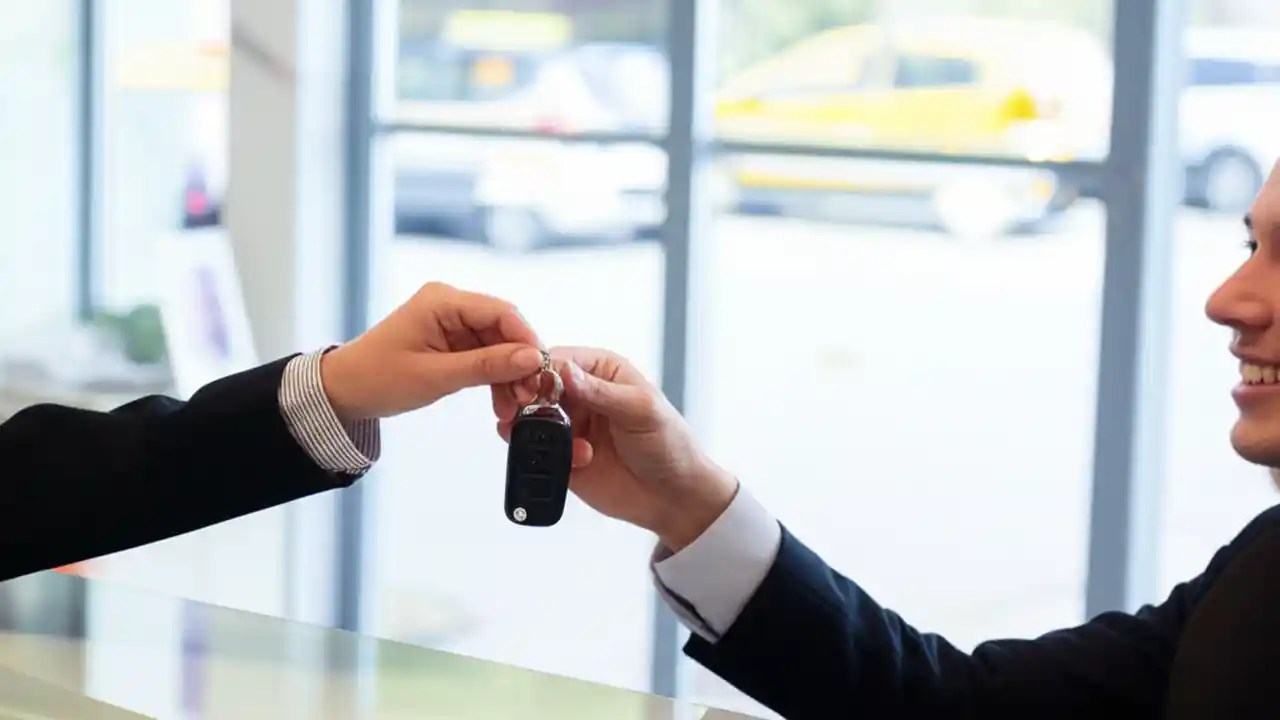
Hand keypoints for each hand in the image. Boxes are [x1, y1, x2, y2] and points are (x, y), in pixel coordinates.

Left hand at [320, 282, 544, 421]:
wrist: (345, 391)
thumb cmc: (378, 378)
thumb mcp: (436, 376)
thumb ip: (487, 366)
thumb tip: (532, 358)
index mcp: (442, 301)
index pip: (501, 312)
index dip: (527, 339)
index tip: (542, 369)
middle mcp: (450, 304)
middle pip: (504, 328)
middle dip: (520, 363)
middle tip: (531, 395)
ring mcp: (452, 322)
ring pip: (499, 345)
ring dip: (510, 375)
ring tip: (515, 406)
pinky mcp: (452, 341)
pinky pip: (485, 355)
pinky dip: (495, 378)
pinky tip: (502, 401)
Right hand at [494, 346, 737, 551]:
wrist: (674, 497)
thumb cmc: (669, 444)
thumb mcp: (640, 410)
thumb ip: (600, 391)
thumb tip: (563, 371)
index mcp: (601, 371)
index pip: (557, 359)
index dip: (537, 370)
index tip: (528, 387)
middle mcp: (582, 394)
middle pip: (535, 386)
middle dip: (524, 398)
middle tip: (520, 413)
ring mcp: (571, 426)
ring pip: (530, 418)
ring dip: (531, 428)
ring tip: (547, 439)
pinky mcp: (564, 457)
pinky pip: (536, 451)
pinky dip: (544, 455)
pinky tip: (579, 460)